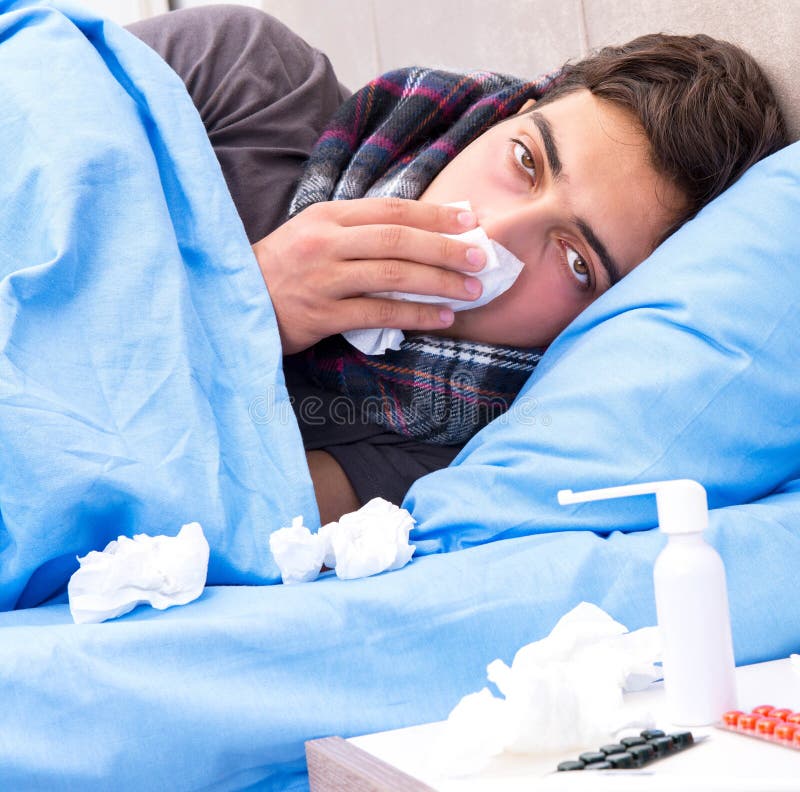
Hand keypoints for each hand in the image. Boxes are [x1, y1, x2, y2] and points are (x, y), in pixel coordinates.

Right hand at [251, 197, 485, 353]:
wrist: (235, 299)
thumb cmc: (284, 267)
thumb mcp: (315, 233)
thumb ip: (358, 229)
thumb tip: (418, 231)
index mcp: (329, 216)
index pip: (392, 210)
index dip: (434, 215)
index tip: (469, 222)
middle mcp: (327, 242)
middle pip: (398, 240)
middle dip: (445, 248)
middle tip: (480, 257)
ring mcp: (324, 278)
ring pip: (393, 276)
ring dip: (438, 282)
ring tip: (470, 290)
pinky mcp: (322, 314)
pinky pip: (378, 314)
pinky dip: (414, 316)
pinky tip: (441, 318)